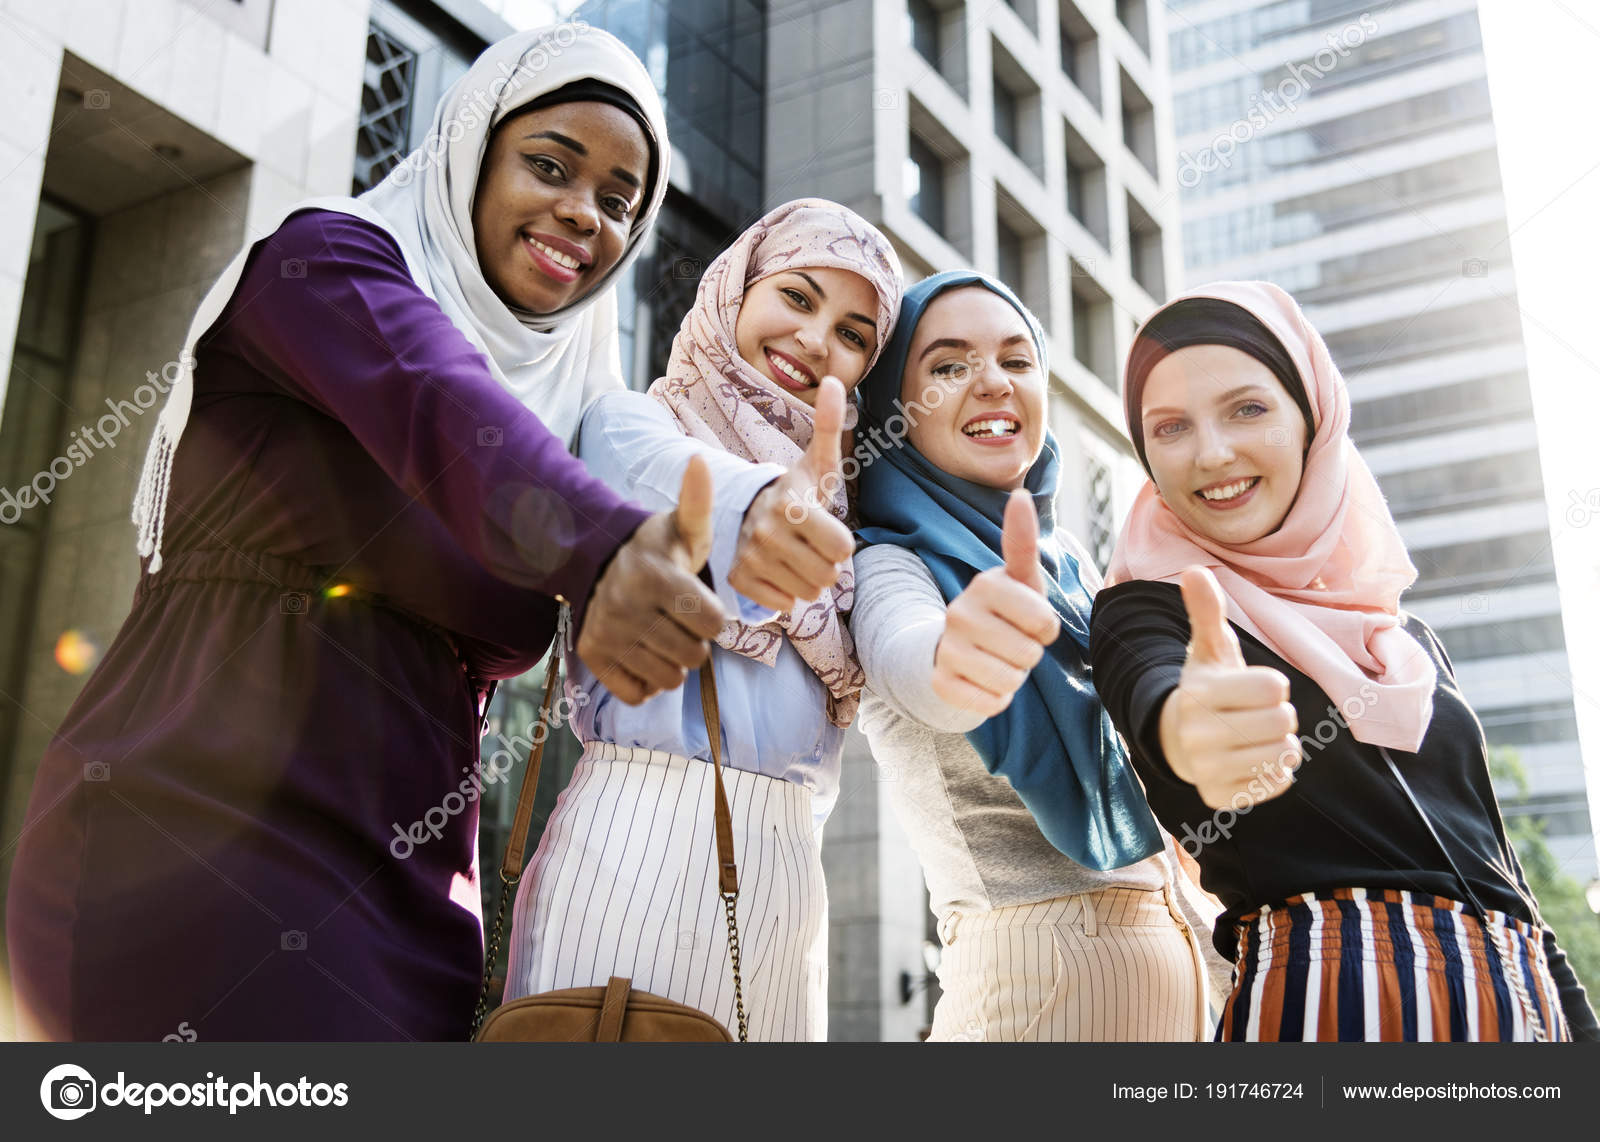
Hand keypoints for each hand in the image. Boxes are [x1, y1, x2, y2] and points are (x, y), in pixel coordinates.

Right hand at [576, 455, 728, 704]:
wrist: (600, 565)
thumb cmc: (658, 550)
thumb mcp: (682, 527)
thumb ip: (698, 502)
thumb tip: (699, 460)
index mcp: (656, 577)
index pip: (714, 624)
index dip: (713, 617)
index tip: (698, 602)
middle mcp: (627, 608)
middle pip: (695, 656)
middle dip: (695, 641)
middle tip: (678, 620)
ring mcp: (607, 635)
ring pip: (669, 680)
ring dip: (674, 664)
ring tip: (662, 636)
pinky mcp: (593, 659)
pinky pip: (639, 695)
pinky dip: (646, 682)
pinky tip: (643, 654)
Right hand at [730, 376, 854, 612]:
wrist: (743, 513)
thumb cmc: (792, 493)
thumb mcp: (814, 464)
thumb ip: (829, 426)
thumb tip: (835, 382)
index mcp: (790, 504)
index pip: (843, 548)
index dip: (840, 542)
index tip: (823, 528)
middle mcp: (766, 532)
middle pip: (828, 576)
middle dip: (824, 564)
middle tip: (807, 544)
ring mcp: (750, 558)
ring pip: (807, 594)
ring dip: (806, 581)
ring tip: (792, 557)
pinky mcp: (738, 580)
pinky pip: (782, 605)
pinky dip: (784, 595)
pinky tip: (776, 572)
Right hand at [930, 489, 1060, 717]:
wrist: (958, 648)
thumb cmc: (1004, 610)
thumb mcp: (1020, 578)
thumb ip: (1022, 540)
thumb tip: (1020, 494)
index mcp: (985, 584)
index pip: (1045, 623)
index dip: (1046, 629)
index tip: (1029, 620)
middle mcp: (959, 612)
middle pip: (1029, 655)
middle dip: (1029, 655)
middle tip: (1010, 643)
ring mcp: (947, 648)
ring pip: (1010, 681)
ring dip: (1013, 677)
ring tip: (998, 660)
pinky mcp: (940, 682)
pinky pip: (989, 703)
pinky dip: (995, 699)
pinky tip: (983, 681)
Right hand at [1157, 566, 1300, 809]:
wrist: (1177, 739)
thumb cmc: (1207, 688)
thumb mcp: (1208, 649)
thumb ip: (1206, 611)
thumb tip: (1193, 569)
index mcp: (1199, 694)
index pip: (1275, 688)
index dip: (1272, 684)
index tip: (1252, 687)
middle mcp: (1197, 736)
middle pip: (1284, 721)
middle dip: (1279, 715)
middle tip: (1254, 714)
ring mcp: (1207, 771)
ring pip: (1285, 754)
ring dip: (1282, 744)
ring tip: (1256, 736)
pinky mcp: (1221, 798)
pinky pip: (1278, 783)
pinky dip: (1276, 772)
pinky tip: (1253, 760)